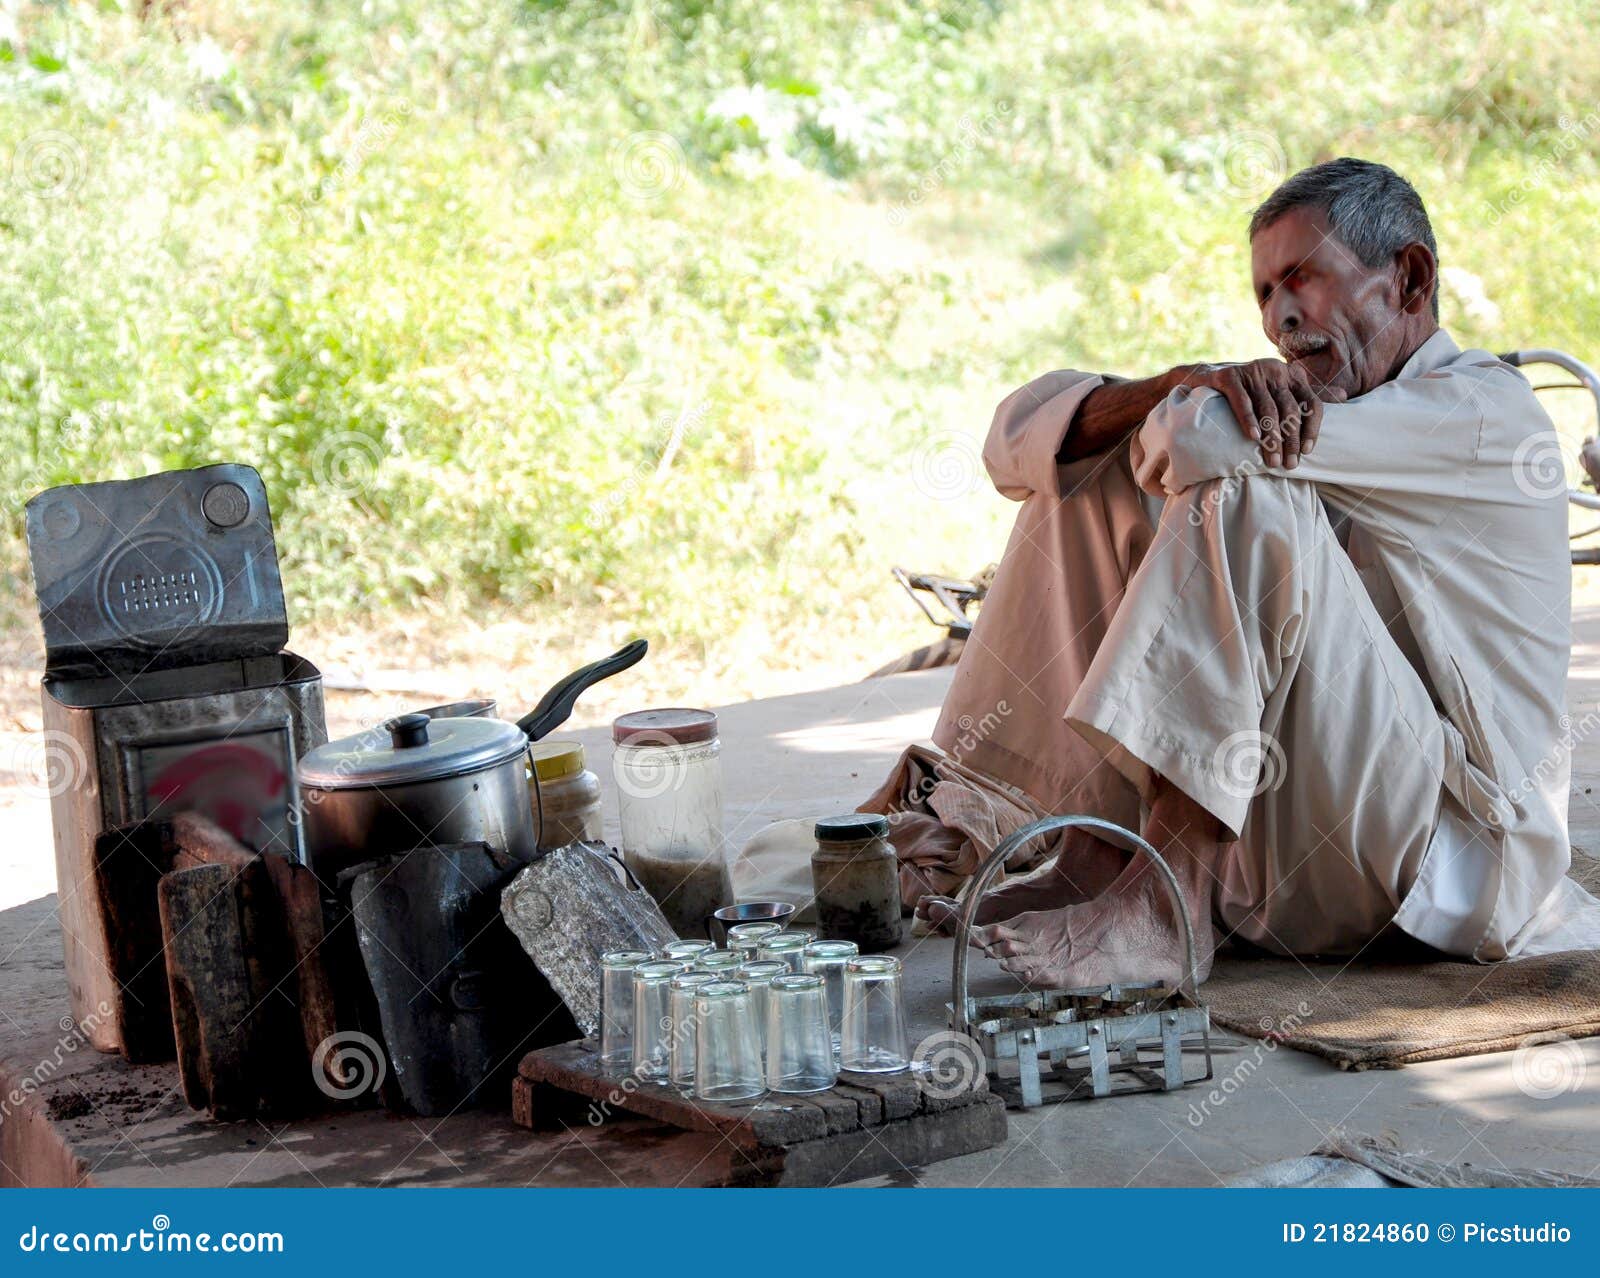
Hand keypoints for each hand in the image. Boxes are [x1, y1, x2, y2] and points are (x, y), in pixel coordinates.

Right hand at [1178, 360, 1346, 468]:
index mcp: (1291, 374)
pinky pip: (1242, 401)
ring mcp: (1251, 371)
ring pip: (1268, 408)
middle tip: (1289, 464)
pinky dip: (1249, 419)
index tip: (1307, 451)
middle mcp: (1274, 369)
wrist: (1207, 375)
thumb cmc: (1250, 388)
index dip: (1311, 428)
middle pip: (1290, 409)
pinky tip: (1254, 437)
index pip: (1311, 402)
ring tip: (1271, 461)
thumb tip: (1345, 396)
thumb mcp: (1281, 389)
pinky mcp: (1228, 376)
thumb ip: (1309, 394)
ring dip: (1271, 438)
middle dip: (1290, 440)